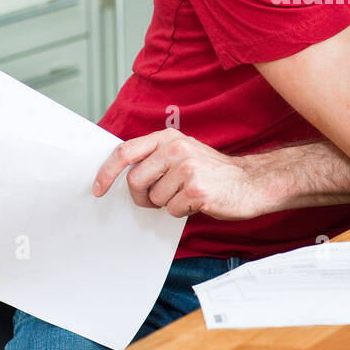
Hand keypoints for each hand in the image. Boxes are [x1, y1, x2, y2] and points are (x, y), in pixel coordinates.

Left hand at [92, 130, 264, 219]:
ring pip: (153, 198)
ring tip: (187, 195)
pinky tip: (198, 202)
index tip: (98, 188)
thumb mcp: (184, 153)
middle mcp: (176, 149)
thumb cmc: (214, 172)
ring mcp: (187, 168)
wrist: (251, 183)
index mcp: (169, 138)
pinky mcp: (197, 190)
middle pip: (135, 181)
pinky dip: (182, 211)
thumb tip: (122, 175)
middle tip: (156, 199)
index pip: (125, 151)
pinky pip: (171, 210)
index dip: (106, 172)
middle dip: (141, 197)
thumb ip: (156, 158)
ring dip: (166, 204)